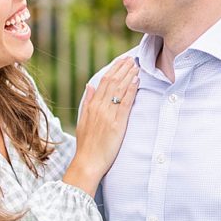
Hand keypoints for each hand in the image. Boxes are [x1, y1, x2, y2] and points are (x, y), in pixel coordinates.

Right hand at [61, 57, 139, 194]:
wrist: (88, 162)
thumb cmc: (87, 145)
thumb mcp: (83, 121)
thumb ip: (88, 102)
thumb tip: (90, 85)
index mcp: (91, 106)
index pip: (103, 82)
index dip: (114, 70)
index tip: (122, 61)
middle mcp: (99, 108)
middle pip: (112, 82)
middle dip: (122, 68)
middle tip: (131, 57)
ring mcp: (108, 115)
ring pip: (119, 89)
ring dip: (128, 75)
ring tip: (136, 65)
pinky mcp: (117, 123)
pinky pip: (125, 103)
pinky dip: (131, 90)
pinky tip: (136, 81)